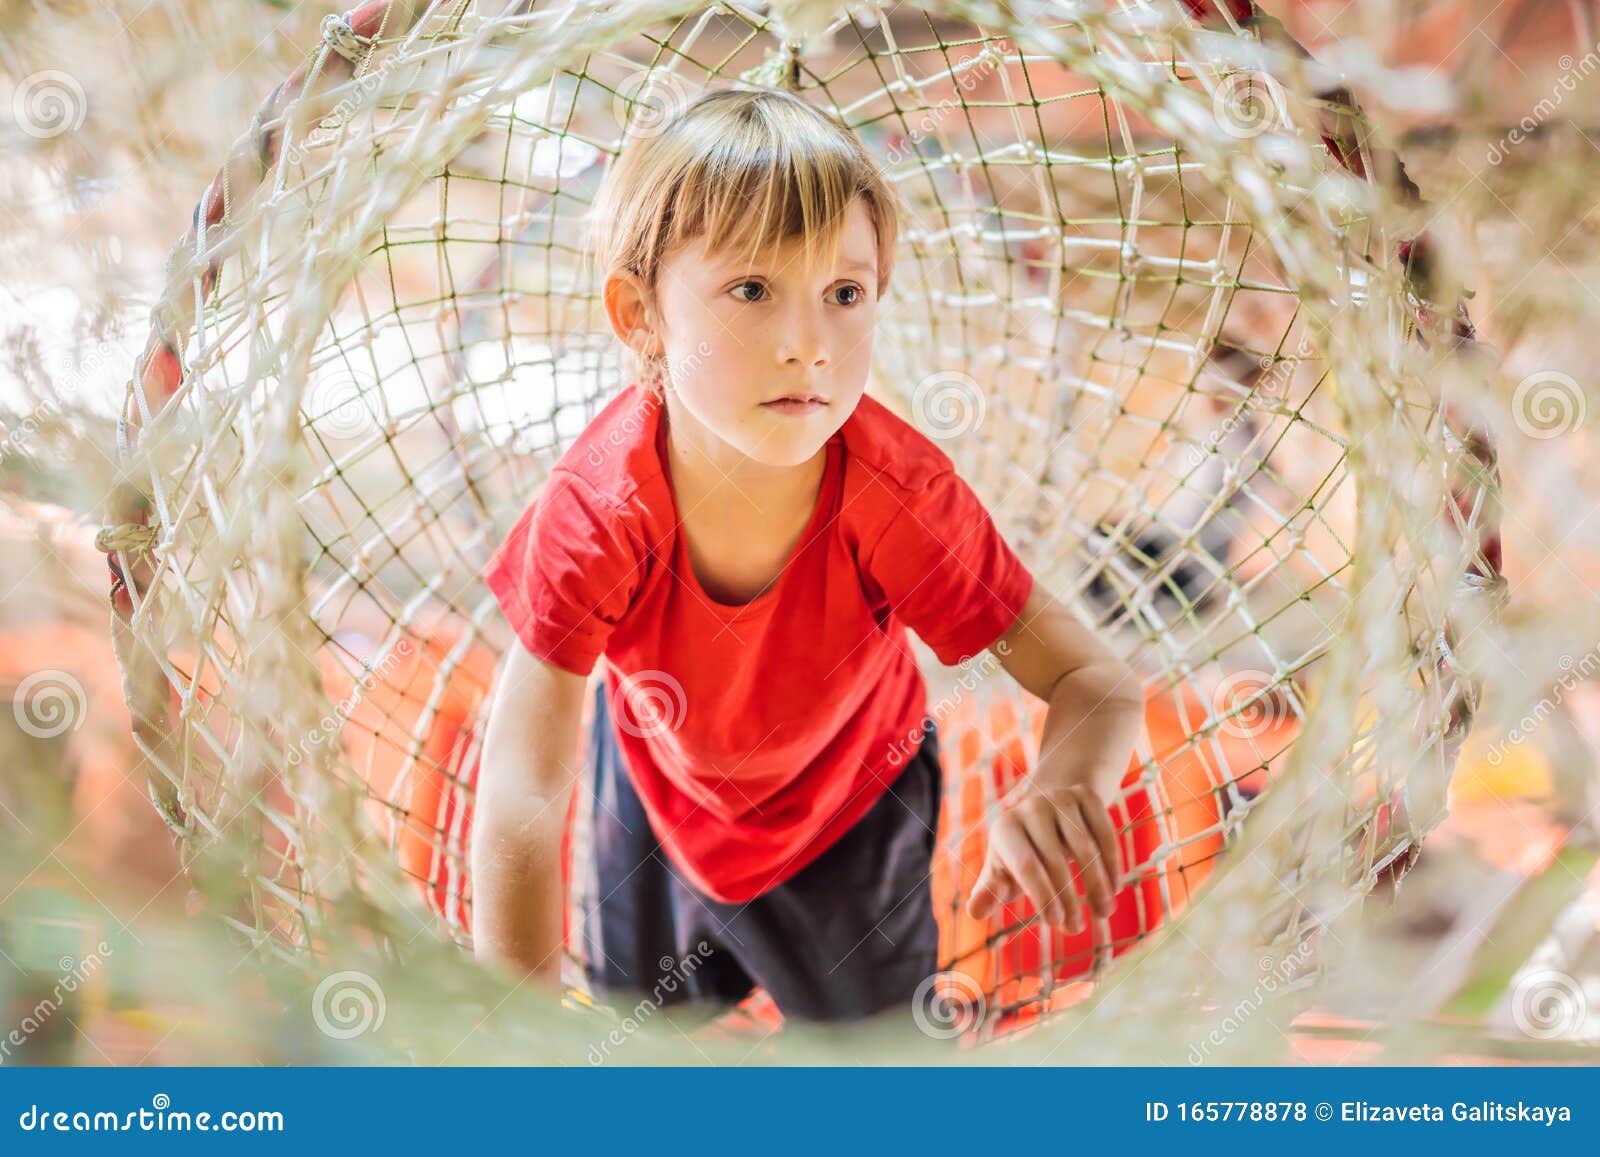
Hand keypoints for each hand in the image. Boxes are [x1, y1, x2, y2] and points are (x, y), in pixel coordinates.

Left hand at [966, 780, 1122, 932]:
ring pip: (1086, 848)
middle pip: (1056, 860)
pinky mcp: (1086, 795)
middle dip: (1068, 900)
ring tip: (1102, 914)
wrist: (1044, 809)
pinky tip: (1113, 889)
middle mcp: (1031, 807)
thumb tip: (974, 912)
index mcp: (1006, 828)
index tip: (1056, 923)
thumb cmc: (1019, 852)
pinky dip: (1112, 864)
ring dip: (1097, 885)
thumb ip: (989, 892)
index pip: (1026, 865)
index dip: (1042, 896)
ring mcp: (1060, 798)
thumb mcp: (1002, 870)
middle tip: (1076, 928)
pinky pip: (1105, 832)